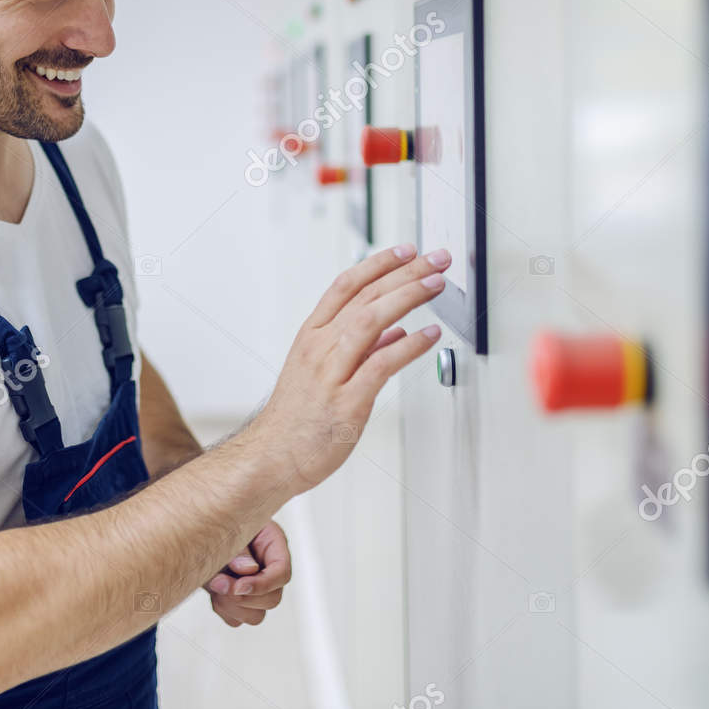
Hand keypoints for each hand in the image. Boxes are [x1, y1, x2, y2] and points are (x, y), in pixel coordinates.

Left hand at [204, 520, 290, 626]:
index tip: (238, 586)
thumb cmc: (217, 526)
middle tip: (218, 582)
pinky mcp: (240, 602)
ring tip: (214, 584)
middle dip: (242, 597)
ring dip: (231, 605)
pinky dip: (222, 609)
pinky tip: (214, 592)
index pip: (281, 572)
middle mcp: (268, 570)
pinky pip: (236, 620)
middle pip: (272, 599)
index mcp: (273, 546)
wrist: (196, 534)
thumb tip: (250, 570)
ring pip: (255, 616)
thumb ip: (240, 549)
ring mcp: (255, 589)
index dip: (262, 584)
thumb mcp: (229, 530)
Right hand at [253, 243, 447, 493]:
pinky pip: (381, 364)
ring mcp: (331, 373)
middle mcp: (320, 347)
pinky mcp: (346, 401)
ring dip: (407, 297)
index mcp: (311, 336)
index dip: (378, 263)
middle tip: (436, 260)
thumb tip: (394, 332)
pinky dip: (409, 346)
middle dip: (405, 272)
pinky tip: (429, 335)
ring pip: (371, 320)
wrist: (272, 457)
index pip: (346, 285)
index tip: (406, 251)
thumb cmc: (296, 418)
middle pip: (365, 296)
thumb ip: (357, 349)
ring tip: (436, 285)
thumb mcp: (319, 372)